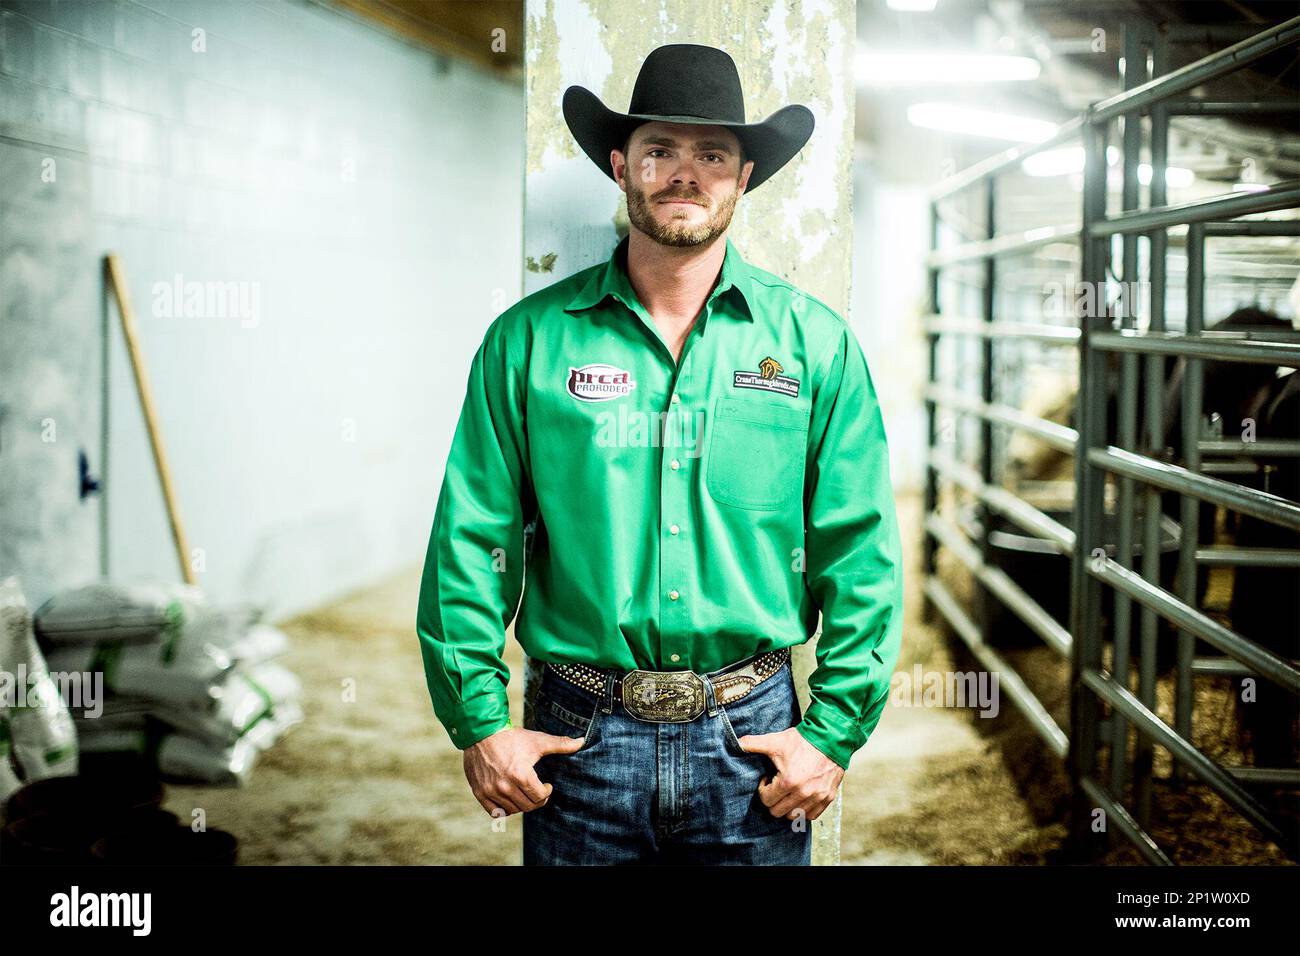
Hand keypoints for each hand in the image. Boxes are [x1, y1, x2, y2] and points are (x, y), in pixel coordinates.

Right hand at [463, 726, 584, 817]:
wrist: (481, 732)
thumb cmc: (512, 737)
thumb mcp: (538, 740)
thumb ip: (560, 744)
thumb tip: (582, 741)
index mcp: (521, 775)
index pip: (540, 797)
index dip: (546, 792)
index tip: (547, 786)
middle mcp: (505, 786)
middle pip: (527, 806)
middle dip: (536, 800)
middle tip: (538, 792)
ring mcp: (491, 790)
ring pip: (512, 810)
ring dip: (521, 804)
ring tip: (524, 793)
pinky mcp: (479, 792)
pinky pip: (495, 812)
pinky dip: (503, 809)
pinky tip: (509, 798)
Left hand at [738, 727, 844, 821]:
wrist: (830, 737)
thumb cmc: (802, 740)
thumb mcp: (775, 741)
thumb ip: (752, 743)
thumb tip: (735, 743)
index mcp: (788, 781)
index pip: (766, 800)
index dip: (764, 789)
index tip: (768, 778)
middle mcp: (803, 793)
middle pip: (778, 812)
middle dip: (773, 800)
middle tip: (777, 786)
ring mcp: (817, 797)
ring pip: (794, 816)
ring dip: (788, 806)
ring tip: (789, 790)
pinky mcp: (828, 798)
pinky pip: (812, 815)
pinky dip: (804, 810)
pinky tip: (801, 795)